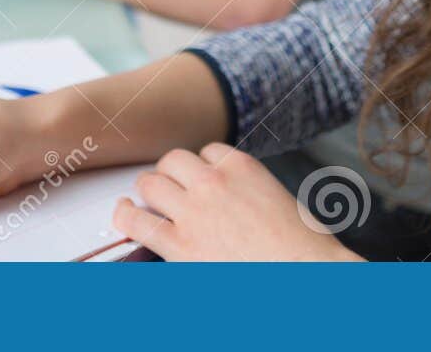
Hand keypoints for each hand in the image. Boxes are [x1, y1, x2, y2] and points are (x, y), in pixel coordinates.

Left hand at [116, 144, 360, 260]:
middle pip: (174, 160)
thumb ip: (251, 193)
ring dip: (149, 190)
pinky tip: (123, 212)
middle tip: (171, 189)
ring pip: (151, 183)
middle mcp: (214, 182)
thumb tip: (237, 202)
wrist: (307, 279)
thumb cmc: (304, 251)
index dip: (202, 166)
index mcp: (243, 168)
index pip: (209, 150)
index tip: (201, 178)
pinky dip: (125, 214)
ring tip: (148, 201)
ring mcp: (194, 212)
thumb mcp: (282, 203)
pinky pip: (137, 221)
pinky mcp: (180, 246)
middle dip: (171, 173)